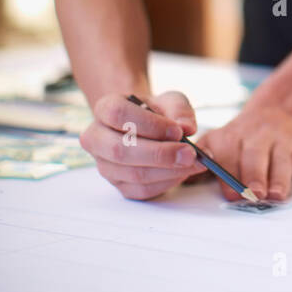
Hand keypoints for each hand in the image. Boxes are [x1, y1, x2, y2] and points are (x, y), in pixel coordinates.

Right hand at [81, 90, 204, 200]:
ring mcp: (105, 165)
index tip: (178, 131)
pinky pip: (142, 190)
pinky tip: (183, 172)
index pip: (119, 115)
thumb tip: (187, 128)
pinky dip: (167, 183)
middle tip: (191, 154)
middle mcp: (97, 138)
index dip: (149, 124)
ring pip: (133, 174)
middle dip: (160, 154)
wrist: (150, 128)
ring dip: (168, 171)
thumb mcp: (171, 101)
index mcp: (105, 108)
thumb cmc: (158, 112)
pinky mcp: (118, 185)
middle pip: (121, 150)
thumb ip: (180, 110)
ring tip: (194, 163)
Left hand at [194, 103, 291, 201]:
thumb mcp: (219, 141)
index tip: (229, 193)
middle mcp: (259, 136)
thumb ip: (204, 158)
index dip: (228, 173)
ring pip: (283, 158)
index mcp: (233, 136)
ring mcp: (285, 140)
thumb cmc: (242, 139)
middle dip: (254, 175)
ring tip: (277, 194)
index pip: (228, 154)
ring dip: (280, 177)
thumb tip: (181, 177)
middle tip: (254, 195)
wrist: (278, 111)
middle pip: (256, 155)